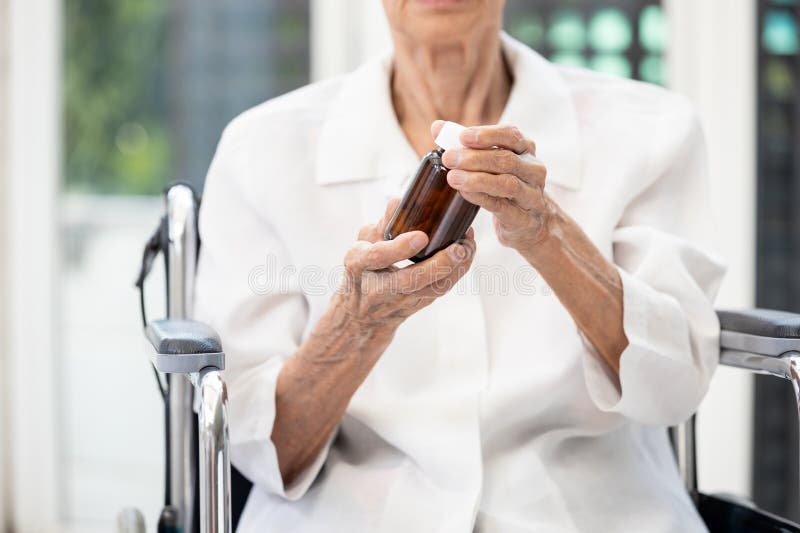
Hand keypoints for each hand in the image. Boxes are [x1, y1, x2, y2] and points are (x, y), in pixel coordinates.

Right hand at [333, 199, 475, 332]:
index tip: (421, 237)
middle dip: (439, 264)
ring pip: (430, 290)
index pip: (378, 257)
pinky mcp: (415, 306)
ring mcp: (398, 300)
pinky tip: (465, 255)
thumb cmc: (362, 271)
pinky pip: (438, 291)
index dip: (400, 248)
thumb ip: (382, 223)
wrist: (360, 315)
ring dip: (454, 269)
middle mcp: (378, 287)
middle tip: (459, 248)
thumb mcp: (362, 243)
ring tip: (468, 247)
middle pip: (411, 280)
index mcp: (359, 265)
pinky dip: (455, 273)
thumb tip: (398, 201)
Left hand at [434, 121, 552, 253]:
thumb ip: (465, 143)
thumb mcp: (490, 160)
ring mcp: (531, 195)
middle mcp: (533, 170)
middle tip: (449, 158)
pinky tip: (464, 192)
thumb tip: (437, 127)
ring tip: (453, 177)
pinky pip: (502, 206)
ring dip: (477, 179)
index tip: (463, 137)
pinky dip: (481, 197)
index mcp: (526, 149)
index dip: (487, 135)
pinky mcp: (523, 218)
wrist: (528, 220)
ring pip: (507, 184)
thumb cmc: (504, 182)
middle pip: (506, 160)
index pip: (511, 135)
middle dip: (475, 158)